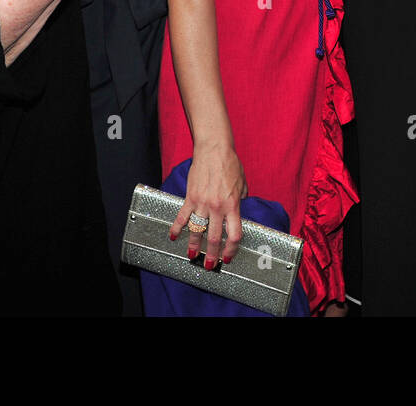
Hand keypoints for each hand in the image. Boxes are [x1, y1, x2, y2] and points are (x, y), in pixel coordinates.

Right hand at [171, 141, 246, 269]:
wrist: (214, 150)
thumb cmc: (231, 164)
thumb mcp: (243, 184)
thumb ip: (241, 199)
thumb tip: (239, 209)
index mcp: (233, 205)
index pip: (234, 234)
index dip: (231, 249)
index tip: (228, 257)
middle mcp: (217, 207)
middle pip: (214, 237)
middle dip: (211, 255)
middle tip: (209, 266)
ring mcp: (202, 203)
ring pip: (197, 230)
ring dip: (193, 246)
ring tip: (192, 256)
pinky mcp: (190, 197)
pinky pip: (182, 216)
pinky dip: (177, 227)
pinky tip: (173, 236)